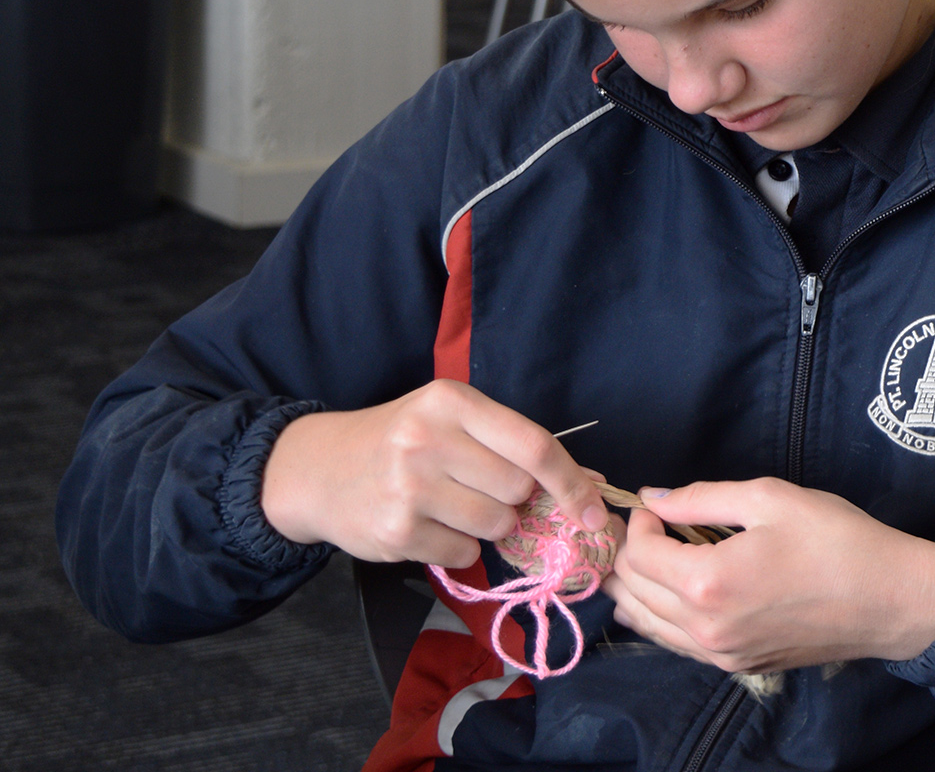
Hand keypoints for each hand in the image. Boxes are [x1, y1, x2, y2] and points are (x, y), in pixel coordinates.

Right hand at [260, 379, 607, 566]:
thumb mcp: (451, 421)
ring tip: (449, 505)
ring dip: (486, 525)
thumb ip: (512, 445)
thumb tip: (589, 485)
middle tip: (478, 488)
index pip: (534, 445)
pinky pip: (463, 553)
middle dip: (513, 499)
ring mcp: (409, 487)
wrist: (319, 469)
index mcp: (451, 401)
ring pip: (496, 525)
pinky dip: (455, 546)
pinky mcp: (396, 532)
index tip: (595, 511)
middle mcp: (428, 439)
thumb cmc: (401, 441)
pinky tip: (425, 524)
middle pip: (518, 490)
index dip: (572, 483)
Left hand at [602, 478, 934, 673]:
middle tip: (648, 526)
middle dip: (629, 554)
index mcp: (709, 582)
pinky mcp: (738, 666)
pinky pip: (676, 644)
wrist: (891, 600)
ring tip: (653, 555)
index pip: (638, 554)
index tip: (657, 506)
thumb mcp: (769, 498)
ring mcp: (721, 655)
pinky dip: (660, 617)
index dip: (638, 523)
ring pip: (646, 625)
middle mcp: (705, 628)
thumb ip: (701, 498)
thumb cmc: (837, 541)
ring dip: (637, 588)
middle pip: (633, 591)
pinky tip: (671, 593)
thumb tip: (653, 498)